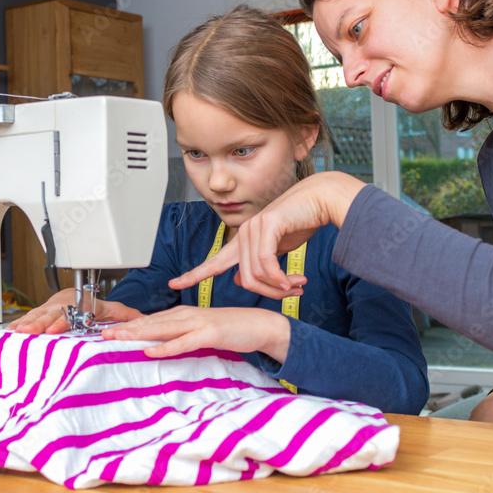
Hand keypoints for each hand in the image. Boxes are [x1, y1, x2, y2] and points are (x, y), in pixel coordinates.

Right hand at [6, 288, 143, 334]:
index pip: (71, 313)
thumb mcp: (116, 311)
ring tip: (16, 332)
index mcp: (81, 304)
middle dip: (38, 323)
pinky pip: (30, 317)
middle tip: (28, 332)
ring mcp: (52, 307)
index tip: (54, 329)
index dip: (62, 321)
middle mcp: (64, 304)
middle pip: (50, 314)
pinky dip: (19, 323)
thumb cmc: (99, 307)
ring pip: (38, 315)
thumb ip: (128, 317)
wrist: (84, 296)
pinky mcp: (42, 312)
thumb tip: (141, 322)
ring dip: (27, 324)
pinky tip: (10, 332)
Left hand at [102, 306, 289, 360]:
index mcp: (183, 314)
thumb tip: (160, 346)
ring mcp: (198, 323)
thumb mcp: (200, 332)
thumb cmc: (231, 329)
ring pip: (162, 329)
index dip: (129, 325)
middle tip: (104, 334)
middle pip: (151, 322)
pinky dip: (167, 347)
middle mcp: (187, 315)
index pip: (150, 320)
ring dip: (139, 334)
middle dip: (126, 328)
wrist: (259, 325)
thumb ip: (181, 336)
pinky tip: (151, 351)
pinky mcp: (210, 333)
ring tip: (119, 338)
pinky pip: (184, 342)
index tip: (109, 331)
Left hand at [169, 172, 364, 298]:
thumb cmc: (301, 222)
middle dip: (269, 293)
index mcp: (242, 241)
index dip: (193, 274)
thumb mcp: (277, 250)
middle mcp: (243, 233)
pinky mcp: (267, 225)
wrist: (319, 199)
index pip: (213, 262)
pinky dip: (280, 278)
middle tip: (292, 293)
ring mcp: (253, 227)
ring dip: (279, 286)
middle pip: (246, 279)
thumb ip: (259, 264)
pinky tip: (292, 282)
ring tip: (297, 285)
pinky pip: (266, 262)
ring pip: (256, 274)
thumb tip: (241, 280)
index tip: (174, 283)